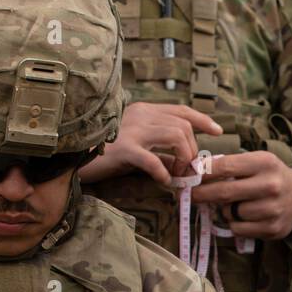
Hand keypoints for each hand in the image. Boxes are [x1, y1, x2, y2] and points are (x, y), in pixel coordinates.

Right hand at [77, 103, 222, 185]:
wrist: (74, 158)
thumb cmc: (107, 155)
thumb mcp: (138, 146)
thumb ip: (160, 149)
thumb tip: (184, 163)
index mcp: (144, 111)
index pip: (181, 110)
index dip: (203, 119)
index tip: (217, 130)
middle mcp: (140, 114)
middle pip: (184, 126)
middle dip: (192, 150)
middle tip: (184, 170)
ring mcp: (132, 130)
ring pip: (176, 136)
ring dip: (182, 159)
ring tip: (174, 175)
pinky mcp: (123, 149)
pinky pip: (153, 161)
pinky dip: (163, 173)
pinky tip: (162, 181)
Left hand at [189, 150, 291, 239]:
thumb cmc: (269, 175)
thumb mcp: (255, 161)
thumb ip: (229, 165)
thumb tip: (195, 172)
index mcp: (264, 163)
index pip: (224, 167)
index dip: (202, 173)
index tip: (189, 176)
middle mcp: (270, 185)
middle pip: (224, 192)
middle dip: (201, 194)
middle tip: (189, 195)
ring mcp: (272, 209)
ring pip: (230, 213)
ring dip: (225, 210)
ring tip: (234, 205)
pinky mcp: (272, 228)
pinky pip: (238, 228)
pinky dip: (235, 224)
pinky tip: (244, 217)